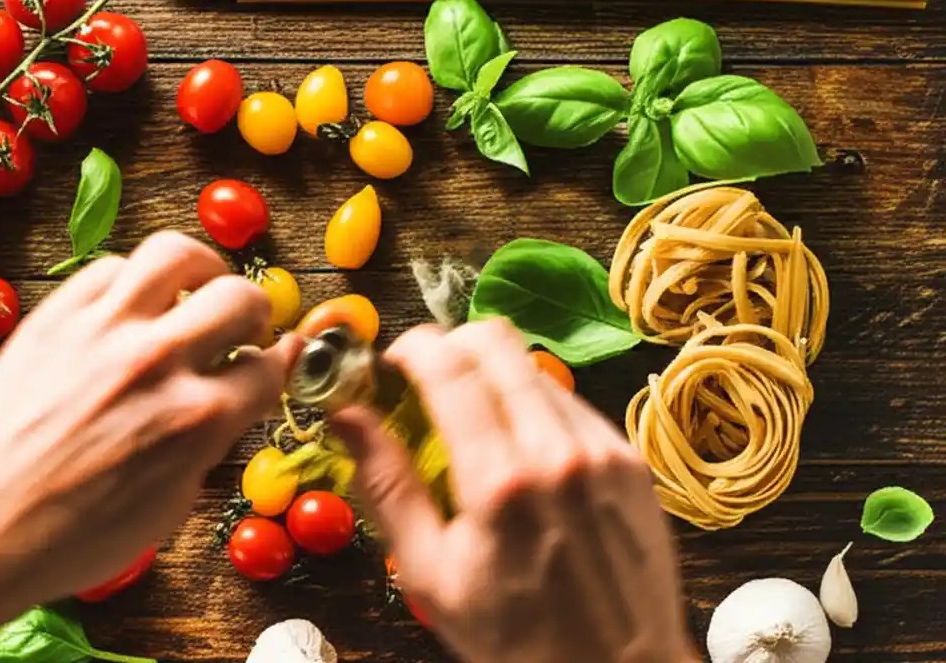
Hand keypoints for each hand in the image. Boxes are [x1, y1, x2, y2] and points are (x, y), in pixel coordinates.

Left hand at [0, 231, 299, 605]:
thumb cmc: (67, 541)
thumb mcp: (166, 510)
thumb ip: (205, 449)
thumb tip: (225, 409)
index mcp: (195, 421)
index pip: (267, 369)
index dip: (283, 364)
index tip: (281, 356)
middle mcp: (156, 363)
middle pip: (238, 297)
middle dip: (254, 311)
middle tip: (242, 325)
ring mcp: (101, 330)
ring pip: (175, 254)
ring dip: (201, 268)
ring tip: (197, 288)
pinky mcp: (52, 316)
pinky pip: (107, 268)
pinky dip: (131, 281)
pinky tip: (129, 307)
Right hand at [331, 320, 693, 662]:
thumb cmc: (514, 637)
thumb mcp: (431, 574)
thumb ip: (387, 486)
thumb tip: (347, 416)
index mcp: (499, 481)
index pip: (449, 368)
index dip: (411, 346)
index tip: (391, 360)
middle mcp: (557, 451)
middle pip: (496, 343)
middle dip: (450, 345)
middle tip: (427, 378)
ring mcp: (603, 450)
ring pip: (535, 368)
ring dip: (494, 376)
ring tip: (474, 422)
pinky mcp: (630, 459)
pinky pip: (572, 403)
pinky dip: (535, 407)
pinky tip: (522, 451)